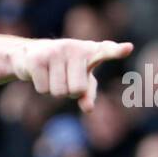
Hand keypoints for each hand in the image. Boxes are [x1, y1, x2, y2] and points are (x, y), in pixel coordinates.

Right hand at [10, 39, 133, 111]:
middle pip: (77, 90)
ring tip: (52, 76)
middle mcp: (74, 47)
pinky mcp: (37, 59)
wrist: (29, 54)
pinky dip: (42, 88)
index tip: (128, 49)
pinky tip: (39, 75)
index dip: (116, 51)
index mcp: (90, 51)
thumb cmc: (63, 69)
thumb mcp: (80, 80)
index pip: (107, 50)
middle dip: (69, 92)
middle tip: (64, 78)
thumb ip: (88, 93)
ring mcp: (55, 51)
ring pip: (59, 92)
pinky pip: (44, 89)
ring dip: (55, 91)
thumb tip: (88, 109)